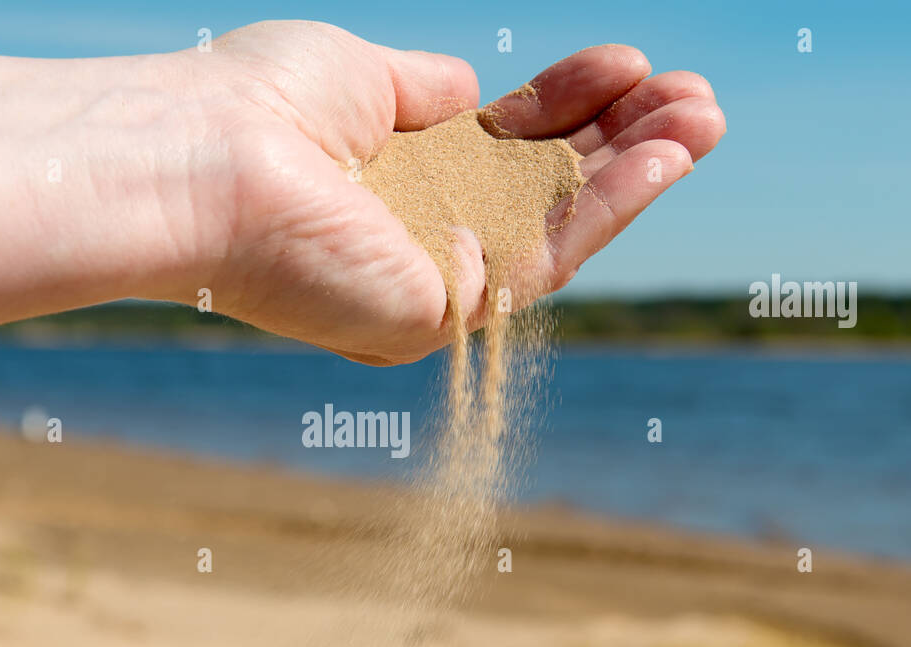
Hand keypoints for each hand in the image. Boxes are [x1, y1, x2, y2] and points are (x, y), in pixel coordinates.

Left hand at [171, 21, 724, 363]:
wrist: (204, 160)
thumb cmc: (256, 108)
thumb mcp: (361, 77)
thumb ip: (428, 94)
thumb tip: (470, 89)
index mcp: (394, 182)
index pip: (500, 149)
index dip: (565, 107)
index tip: (623, 66)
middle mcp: (417, 240)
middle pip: (539, 194)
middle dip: (619, 144)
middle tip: (696, 99)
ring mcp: (429, 284)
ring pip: (555, 230)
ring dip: (635, 175)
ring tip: (706, 118)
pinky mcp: (439, 316)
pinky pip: (542, 260)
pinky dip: (607, 207)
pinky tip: (663, 157)